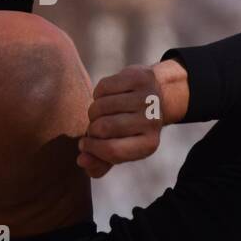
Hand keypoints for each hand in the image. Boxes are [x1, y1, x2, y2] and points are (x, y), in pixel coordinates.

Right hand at [78, 60, 186, 178]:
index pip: (112, 150)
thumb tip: (81, 161)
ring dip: (93, 110)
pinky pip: (103, 87)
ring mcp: (147, 98)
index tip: (84, 144)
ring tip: (100, 112)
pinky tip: (107, 96)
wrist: (158, 94)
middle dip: (91, 127)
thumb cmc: (131, 127)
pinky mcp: (139, 78)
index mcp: (149, 144)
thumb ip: (100, 160)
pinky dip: (98, 93)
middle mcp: (152, 122)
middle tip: (94, 126)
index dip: (92, 148)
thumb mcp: (121, 147)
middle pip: (103, 127)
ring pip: (101, 106)